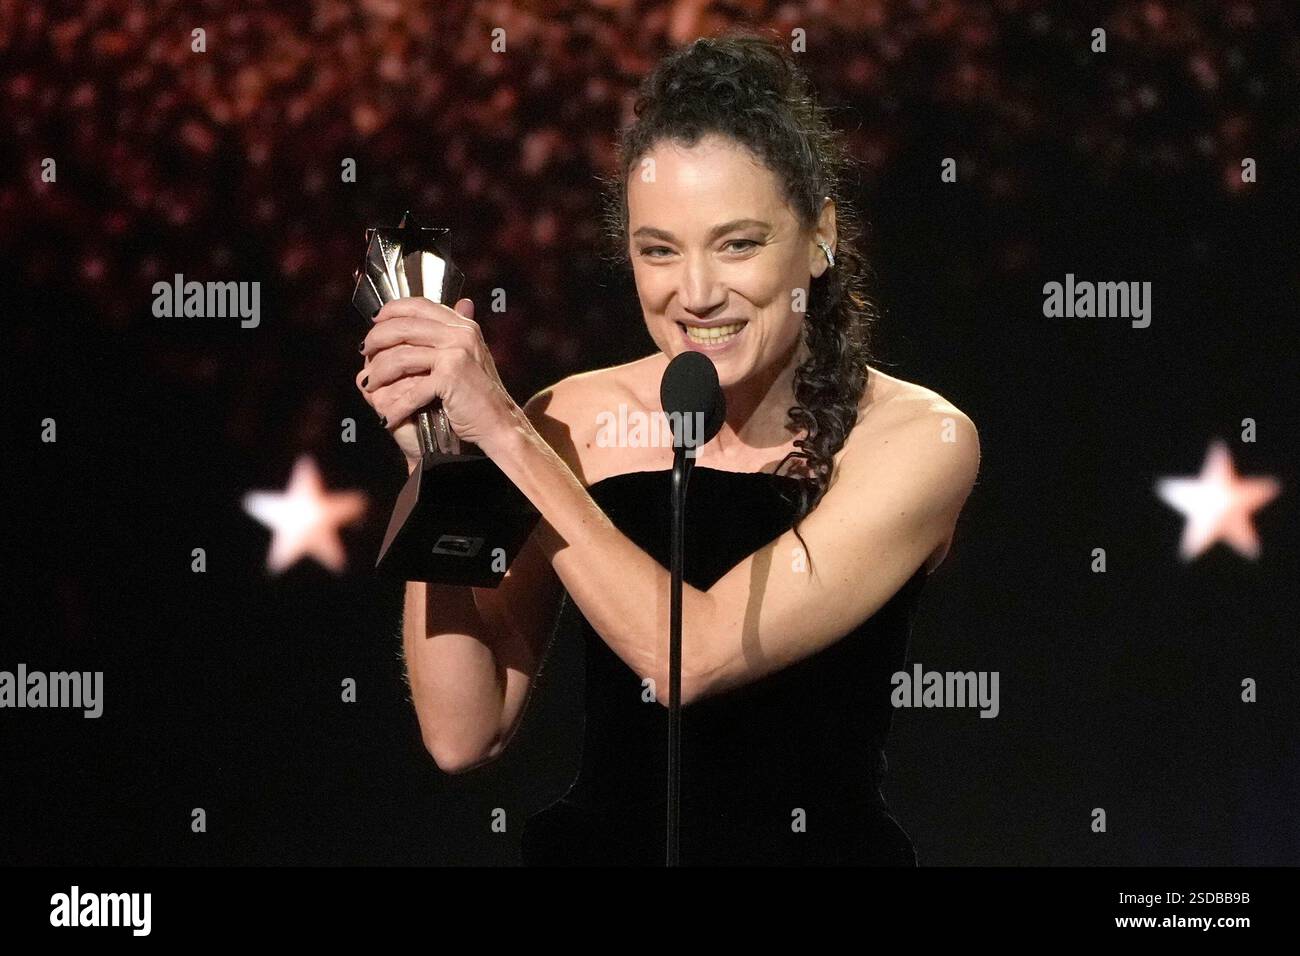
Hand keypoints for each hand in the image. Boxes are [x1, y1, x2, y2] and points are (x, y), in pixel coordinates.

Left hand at [356, 297, 519, 461]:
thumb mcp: (470, 355)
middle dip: (376, 339)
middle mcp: (460, 334)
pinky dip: (396, 407)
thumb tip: (459, 304)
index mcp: (462, 325)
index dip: (391, 310)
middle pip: (402, 326)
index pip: (418, 305)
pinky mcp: (450, 378)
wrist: (499, 423)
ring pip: (400, 357)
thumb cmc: (479, 394)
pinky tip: (387, 418)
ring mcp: (456, 354)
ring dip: (378, 373)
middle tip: (365, 353)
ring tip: (369, 385)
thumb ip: (454, 332)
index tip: (375, 321)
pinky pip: (411, 390)